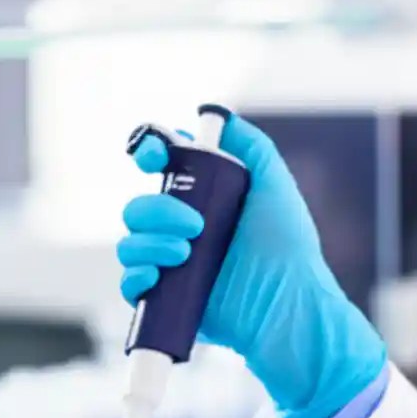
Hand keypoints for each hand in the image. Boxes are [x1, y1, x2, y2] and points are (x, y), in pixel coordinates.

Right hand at [118, 112, 386, 417]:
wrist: (286, 304)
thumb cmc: (287, 248)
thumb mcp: (274, 184)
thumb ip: (249, 145)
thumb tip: (212, 114)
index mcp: (203, 197)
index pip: (159, 166)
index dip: (148, 153)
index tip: (153, 158)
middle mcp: (182, 228)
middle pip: (139, 206)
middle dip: (158, 211)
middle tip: (196, 226)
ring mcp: (172, 264)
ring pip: (130, 243)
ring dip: (149, 244)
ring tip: (185, 255)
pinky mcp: (166, 299)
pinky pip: (129, 283)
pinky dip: (136, 277)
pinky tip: (157, 277)